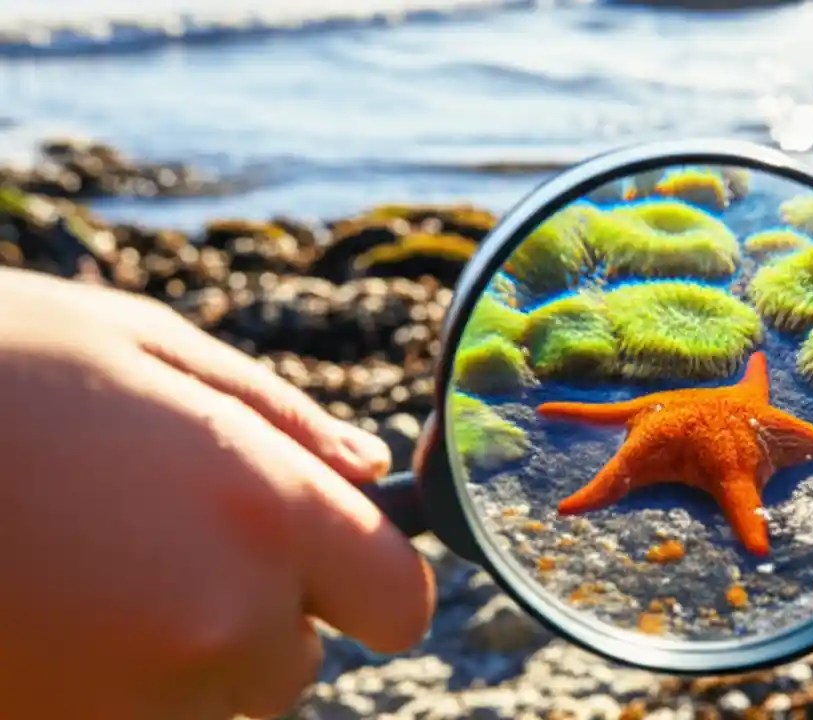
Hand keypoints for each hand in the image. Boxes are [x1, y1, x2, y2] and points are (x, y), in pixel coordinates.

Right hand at [0, 268, 435, 719]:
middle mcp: (217, 625)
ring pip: (212, 701)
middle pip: (297, 661)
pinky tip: (48, 608)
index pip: (399, 603)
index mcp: (263, 513)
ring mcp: (129, 704)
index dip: (372, 580)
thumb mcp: (144, 344)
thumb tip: (368, 470)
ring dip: (178, 651)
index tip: (331, 557)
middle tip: (161, 535)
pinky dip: (109, 684)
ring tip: (86, 565)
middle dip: (257, 610)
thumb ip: (281, 418)